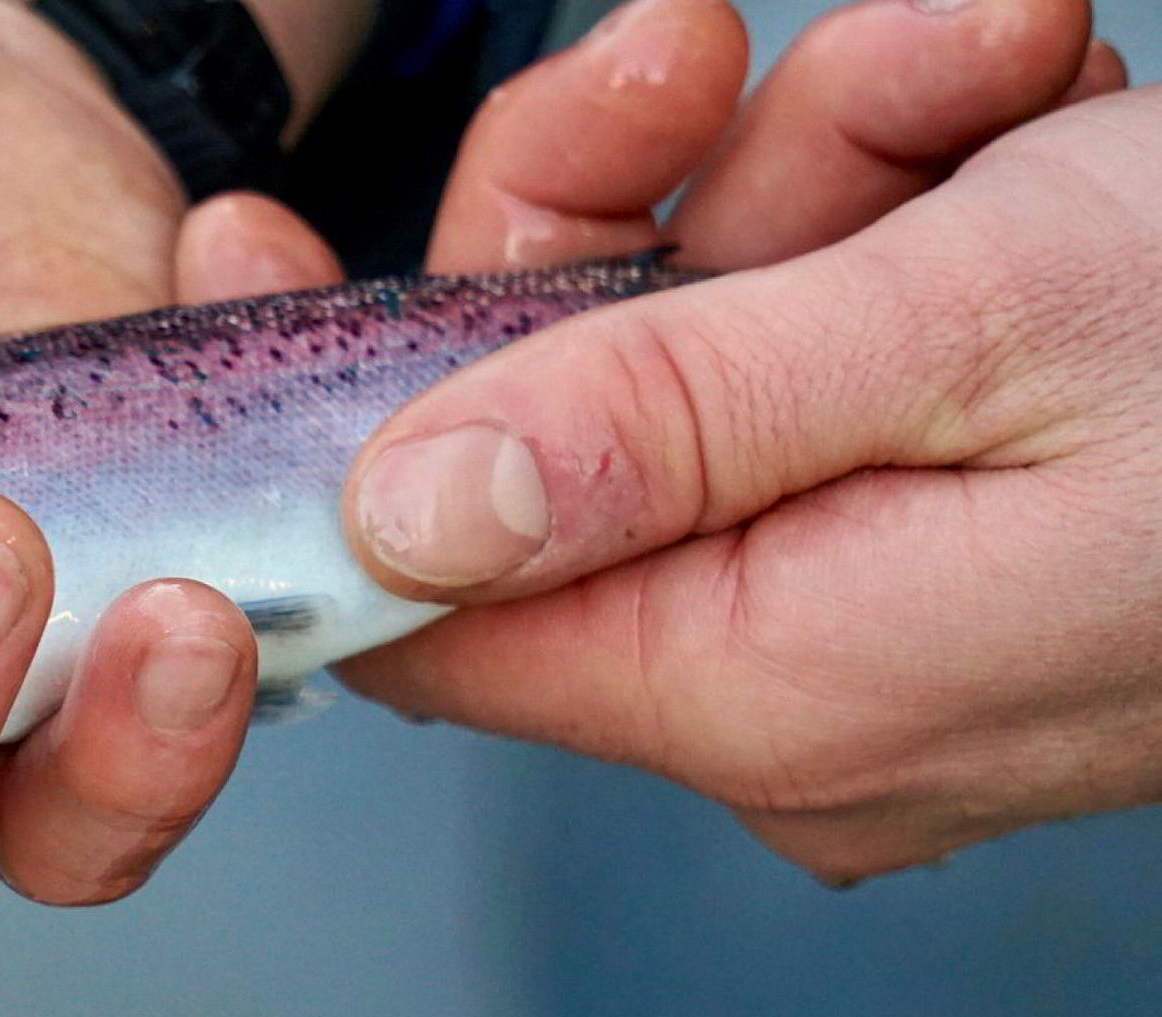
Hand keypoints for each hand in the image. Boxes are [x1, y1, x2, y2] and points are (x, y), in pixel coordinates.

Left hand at [331, 0, 1151, 883]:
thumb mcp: (972, 325)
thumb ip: (662, 420)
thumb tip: (406, 506)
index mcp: (776, 687)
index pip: (435, 615)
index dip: (323, 437)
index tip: (252, 266)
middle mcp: (813, 690)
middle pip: (566, 443)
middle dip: (626, 215)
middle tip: (709, 54)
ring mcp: (892, 610)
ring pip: (712, 360)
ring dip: (814, 169)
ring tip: (996, 62)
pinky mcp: (968, 527)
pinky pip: (839, 359)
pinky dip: (904, 206)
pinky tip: (1028, 108)